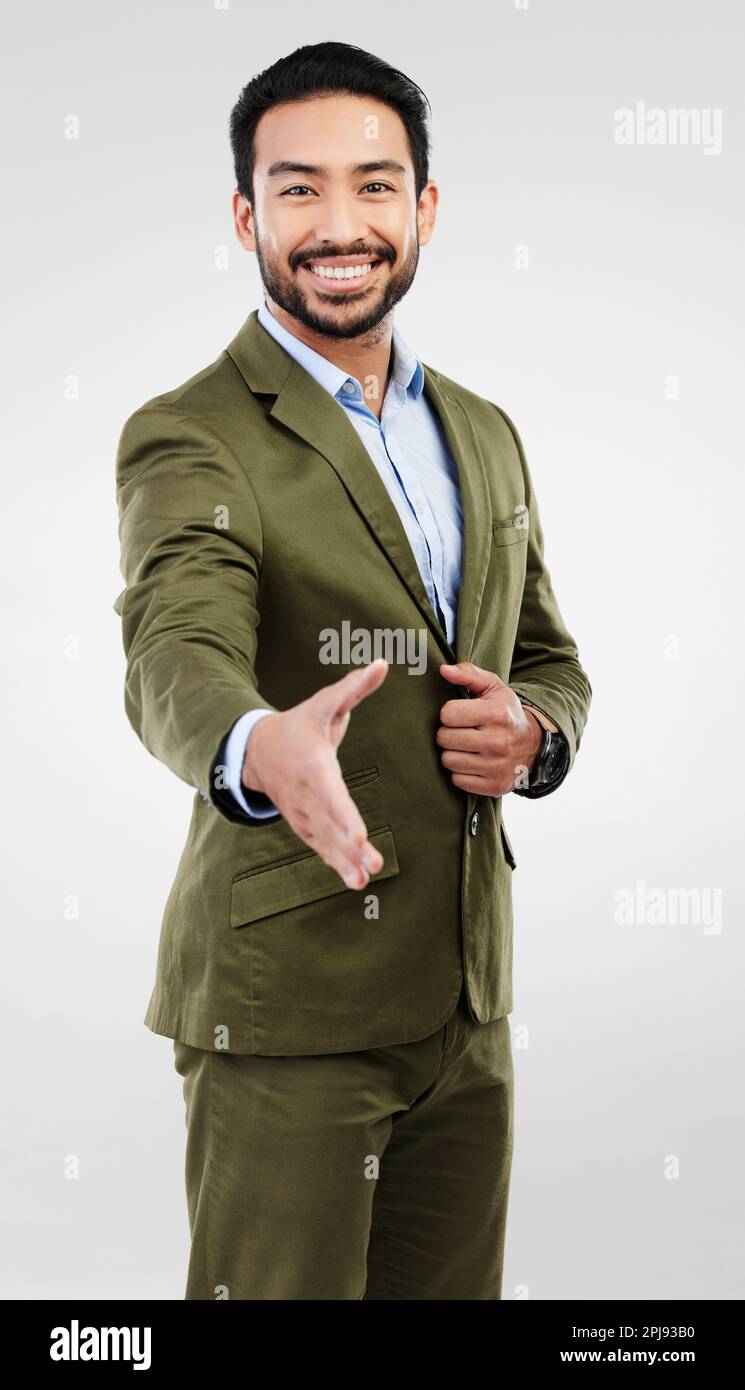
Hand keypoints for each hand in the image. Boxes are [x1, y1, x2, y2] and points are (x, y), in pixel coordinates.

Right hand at [242, 659, 388, 890]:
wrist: (256, 751)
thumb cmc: (298, 724)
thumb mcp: (324, 702)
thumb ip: (354, 687)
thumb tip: (381, 664)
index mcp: (313, 765)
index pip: (330, 794)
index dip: (344, 816)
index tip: (359, 836)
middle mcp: (306, 795)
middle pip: (329, 824)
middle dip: (348, 846)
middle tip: (370, 865)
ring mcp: (302, 813)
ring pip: (325, 841)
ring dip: (344, 862)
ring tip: (363, 881)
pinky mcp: (304, 824)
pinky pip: (321, 846)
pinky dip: (336, 864)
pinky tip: (356, 881)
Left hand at [437, 661, 542, 795]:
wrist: (534, 745)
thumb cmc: (506, 713)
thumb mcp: (493, 688)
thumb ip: (468, 674)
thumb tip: (443, 670)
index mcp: (496, 714)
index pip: (447, 714)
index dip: (450, 713)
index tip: (462, 715)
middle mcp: (497, 742)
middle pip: (444, 738)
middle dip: (449, 733)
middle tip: (463, 731)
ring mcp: (496, 767)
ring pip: (448, 761)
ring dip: (453, 754)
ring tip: (467, 747)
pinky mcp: (494, 786)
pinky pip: (457, 780)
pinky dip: (461, 773)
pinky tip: (473, 763)